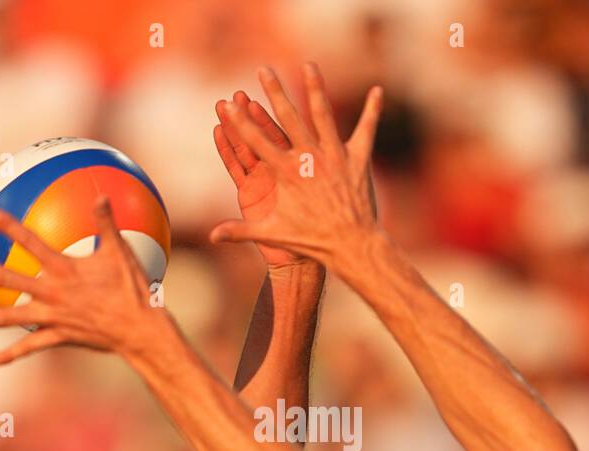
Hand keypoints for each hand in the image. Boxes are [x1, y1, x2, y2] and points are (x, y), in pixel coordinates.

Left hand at [0, 201, 155, 364]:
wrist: (139, 331)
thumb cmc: (134, 291)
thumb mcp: (121, 253)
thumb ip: (107, 224)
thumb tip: (102, 195)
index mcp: (64, 270)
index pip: (31, 244)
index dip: (10, 228)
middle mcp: (51, 293)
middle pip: (6, 279)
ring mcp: (52, 317)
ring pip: (8, 319)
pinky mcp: (58, 337)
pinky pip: (30, 347)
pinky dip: (11, 355)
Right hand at [209, 64, 382, 268]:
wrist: (351, 246)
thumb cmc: (311, 241)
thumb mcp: (273, 234)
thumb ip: (240, 231)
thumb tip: (211, 237)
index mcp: (286, 173)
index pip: (257, 141)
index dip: (240, 122)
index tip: (228, 103)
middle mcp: (310, 158)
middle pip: (288, 118)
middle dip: (274, 92)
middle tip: (264, 70)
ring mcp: (335, 156)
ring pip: (323, 115)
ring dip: (316, 88)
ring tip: (309, 65)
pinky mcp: (358, 159)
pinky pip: (366, 130)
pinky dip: (372, 111)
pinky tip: (377, 91)